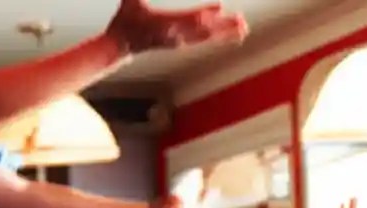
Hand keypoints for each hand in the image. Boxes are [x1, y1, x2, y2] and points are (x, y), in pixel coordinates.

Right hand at [106, 0, 247, 53]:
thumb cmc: (126, 19)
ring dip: (226, 33)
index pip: (188, 18)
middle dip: (223, 26)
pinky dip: (219, 37)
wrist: (122, 43)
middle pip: (204, 30)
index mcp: (164, 24)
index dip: (205, 12)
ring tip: (243, 28)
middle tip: (241, 22)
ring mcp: (180, 41)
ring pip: (207, 37)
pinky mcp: (183, 43)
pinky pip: (205, 40)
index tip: (220, 7)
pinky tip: (232, 34)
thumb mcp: (129, 0)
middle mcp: (176, 36)